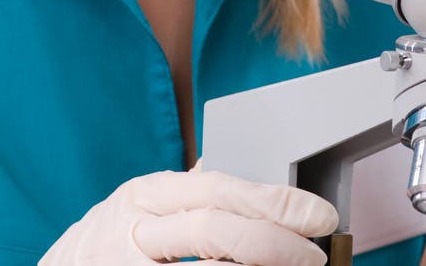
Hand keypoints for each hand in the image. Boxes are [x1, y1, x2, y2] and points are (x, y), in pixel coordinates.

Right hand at [38, 159, 337, 265]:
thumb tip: (239, 172)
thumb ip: (186, 193)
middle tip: (317, 252)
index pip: (216, 189)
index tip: (317, 214)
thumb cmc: (108, 240)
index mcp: (145, 194)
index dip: (271, 201)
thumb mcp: (141, 203)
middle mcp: (135, 230)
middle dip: (272, 240)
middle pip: (212, 230)